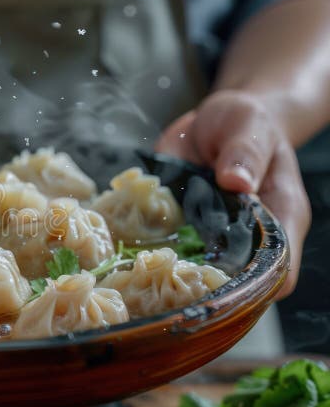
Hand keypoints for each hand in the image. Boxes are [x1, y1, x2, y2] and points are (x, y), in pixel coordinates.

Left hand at [157, 89, 309, 298]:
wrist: (216, 119)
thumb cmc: (246, 123)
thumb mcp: (249, 126)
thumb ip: (245, 152)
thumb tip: (237, 182)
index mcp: (280, 219)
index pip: (279, 273)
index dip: (256, 288)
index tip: (221, 284)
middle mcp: (247, 238)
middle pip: (234, 283)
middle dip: (204, 287)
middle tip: (170, 276)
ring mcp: (212, 237)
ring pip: (195, 274)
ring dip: (170, 273)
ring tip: (143, 264)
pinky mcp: (182, 228)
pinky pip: (165, 249)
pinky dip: (147, 250)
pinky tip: (127, 245)